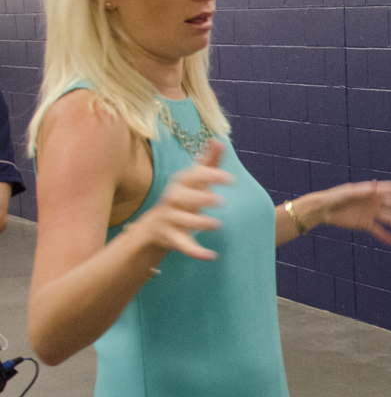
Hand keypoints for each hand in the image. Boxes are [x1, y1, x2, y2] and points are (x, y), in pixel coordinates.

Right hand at [133, 139, 231, 259]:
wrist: (153, 227)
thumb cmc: (182, 198)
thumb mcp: (193, 181)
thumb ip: (207, 163)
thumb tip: (218, 141)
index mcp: (180, 184)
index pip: (193, 176)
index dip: (210, 176)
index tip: (230, 179)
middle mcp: (171, 200)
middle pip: (180, 197)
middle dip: (199, 198)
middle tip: (220, 201)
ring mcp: (169, 219)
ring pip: (180, 221)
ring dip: (198, 223)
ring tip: (217, 225)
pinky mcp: (170, 238)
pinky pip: (182, 245)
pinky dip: (195, 252)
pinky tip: (210, 256)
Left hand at [313, 180, 390, 244]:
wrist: (323, 209)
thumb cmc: (334, 196)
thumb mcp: (348, 192)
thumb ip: (363, 191)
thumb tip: (375, 187)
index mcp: (371, 191)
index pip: (390, 190)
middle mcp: (373, 202)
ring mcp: (370, 213)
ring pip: (388, 218)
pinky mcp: (364, 224)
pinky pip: (377, 231)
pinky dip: (384, 236)